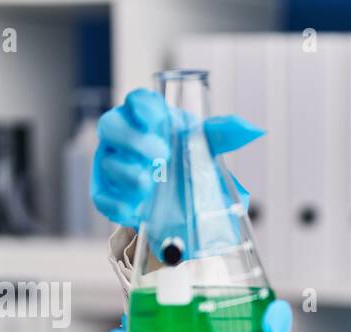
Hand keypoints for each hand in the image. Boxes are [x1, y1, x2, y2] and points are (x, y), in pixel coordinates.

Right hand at [91, 88, 263, 228]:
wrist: (178, 202)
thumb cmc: (185, 161)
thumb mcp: (205, 147)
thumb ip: (221, 136)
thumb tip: (248, 130)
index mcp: (147, 118)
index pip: (137, 101)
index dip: (141, 106)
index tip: (153, 114)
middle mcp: (124, 137)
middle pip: (111, 125)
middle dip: (133, 139)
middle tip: (160, 155)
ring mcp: (111, 164)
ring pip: (108, 163)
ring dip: (128, 173)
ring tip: (149, 184)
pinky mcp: (106, 192)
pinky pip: (102, 197)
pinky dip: (118, 205)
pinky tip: (135, 211)